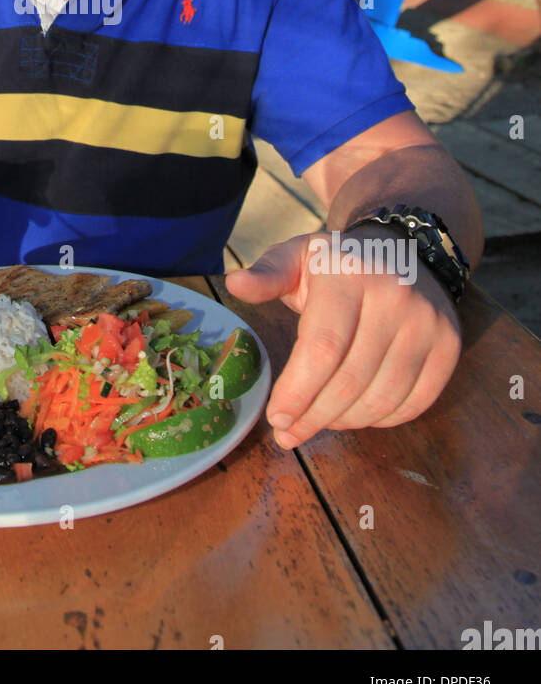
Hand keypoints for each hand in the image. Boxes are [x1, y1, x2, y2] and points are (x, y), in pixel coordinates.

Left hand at [225, 227, 462, 447]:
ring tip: (318, 423)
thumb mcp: (297, 257)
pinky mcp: (449, 346)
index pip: (322, 349)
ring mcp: (427, 323)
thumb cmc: (338, 263)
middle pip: (350, 380)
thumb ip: (266, 274)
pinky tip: (355, 415)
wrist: (405, 250)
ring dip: (344, 423)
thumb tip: (235, 284)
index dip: (297, 392)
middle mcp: (394, 297)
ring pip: (382, 398)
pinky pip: (414, 403)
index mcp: (349, 274)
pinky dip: (381, 420)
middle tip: (289, 433)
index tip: (276, 417)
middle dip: (314, 417)